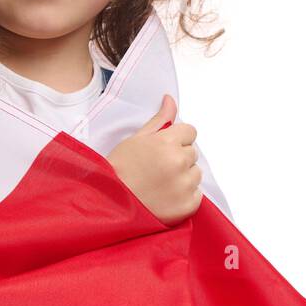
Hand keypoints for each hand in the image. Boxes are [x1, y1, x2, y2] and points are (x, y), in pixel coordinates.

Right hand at [106, 94, 203, 226]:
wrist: (109, 202)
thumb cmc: (119, 169)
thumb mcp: (137, 139)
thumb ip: (160, 120)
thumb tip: (170, 100)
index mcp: (167, 142)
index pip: (190, 131)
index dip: (177, 139)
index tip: (164, 149)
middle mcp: (178, 162)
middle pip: (192, 152)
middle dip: (179, 157)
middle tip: (157, 168)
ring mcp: (184, 185)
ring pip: (196, 173)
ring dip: (184, 177)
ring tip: (160, 183)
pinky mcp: (187, 205)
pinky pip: (196, 195)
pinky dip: (185, 196)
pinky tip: (166, 196)